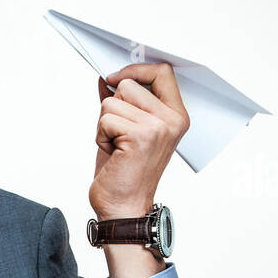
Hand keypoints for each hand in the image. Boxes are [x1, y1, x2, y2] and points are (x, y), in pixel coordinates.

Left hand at [90, 62, 189, 220]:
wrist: (123, 207)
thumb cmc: (124, 173)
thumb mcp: (125, 130)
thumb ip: (122, 103)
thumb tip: (107, 78)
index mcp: (176, 115)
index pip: (162, 71)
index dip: (135, 69)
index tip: (114, 78)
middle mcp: (172, 120)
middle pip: (129, 84)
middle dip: (113, 106)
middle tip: (119, 134)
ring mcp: (158, 127)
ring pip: (112, 101)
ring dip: (105, 123)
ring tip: (116, 145)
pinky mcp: (140, 136)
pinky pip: (105, 118)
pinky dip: (100, 136)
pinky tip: (112, 153)